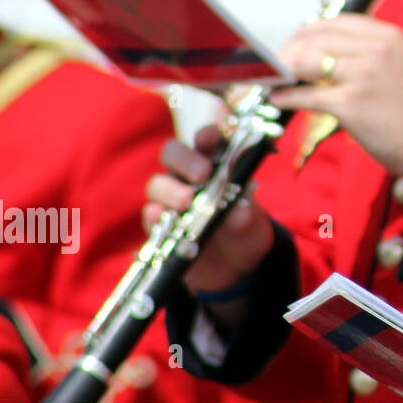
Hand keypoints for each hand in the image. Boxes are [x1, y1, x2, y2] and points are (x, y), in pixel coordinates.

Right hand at [143, 125, 274, 315]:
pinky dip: (155, 215)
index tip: (213, 137)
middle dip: (185, 158)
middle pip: (173, 153)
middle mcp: (189, 176)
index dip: (209, 133)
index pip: (208, 139)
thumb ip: (246, 214)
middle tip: (202, 173)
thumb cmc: (244, 231)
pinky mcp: (159, 225)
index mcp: (216, 163)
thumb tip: (239, 209)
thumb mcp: (253, 223)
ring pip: (157, 183)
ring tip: (187, 200)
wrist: (234, 268)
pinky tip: (162, 218)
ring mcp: (171, 199)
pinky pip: (150, 215)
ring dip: (170, 189)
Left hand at [267, 14, 402, 190]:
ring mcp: (362, 75)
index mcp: (389, 36)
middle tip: (276, 63)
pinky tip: (278, 98)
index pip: (334, 21)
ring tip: (271, 78)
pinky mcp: (350, 104)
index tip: (294, 43)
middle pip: (315, 38)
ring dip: (282, 69)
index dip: (306, 31)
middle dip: (289, 49)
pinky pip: (306, 95)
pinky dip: (286, 96)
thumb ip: (371, 56)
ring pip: (305, 61)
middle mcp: (375, 50)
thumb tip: (330, 57)